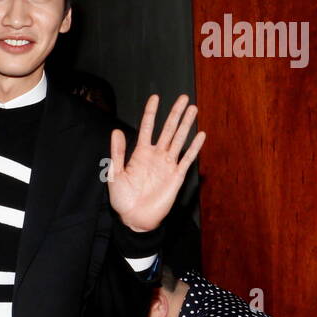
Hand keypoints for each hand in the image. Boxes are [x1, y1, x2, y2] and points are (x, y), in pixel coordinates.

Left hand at [108, 94, 205, 232]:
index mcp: (140, 153)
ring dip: (186, 124)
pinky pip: (187, 158)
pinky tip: (201, 135)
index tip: (156, 97)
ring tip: (193, 109)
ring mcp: (167, 164)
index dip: (151, 112)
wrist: (135, 219)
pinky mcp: (176, 176)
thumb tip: (116, 131)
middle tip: (184, 97)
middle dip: (175, 113)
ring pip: (179, 139)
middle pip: (167, 129)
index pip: (147, 127)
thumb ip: (117, 153)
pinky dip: (194, 147)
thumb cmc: (122, 199)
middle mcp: (156, 155)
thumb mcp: (115, 174)